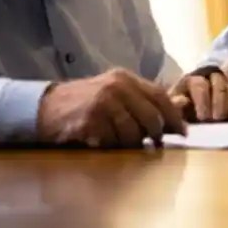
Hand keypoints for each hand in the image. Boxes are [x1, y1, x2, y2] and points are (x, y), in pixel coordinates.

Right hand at [36, 68, 186, 147]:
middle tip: (155, 145)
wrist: (45, 108)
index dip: (174, 116)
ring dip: (132, 146)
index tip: (182, 132)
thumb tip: (178, 112)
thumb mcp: (114, 93)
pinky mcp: (89, 122)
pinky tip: (104, 144)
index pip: (160, 96)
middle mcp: (116, 88)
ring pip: (133, 134)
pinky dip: (112, 148)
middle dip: (156, 135)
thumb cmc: (85, 103)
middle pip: (151, 117)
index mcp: (125, 79)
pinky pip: (112, 143)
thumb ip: (142, 101)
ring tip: (123, 145)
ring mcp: (102, 104)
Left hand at [168, 70, 227, 122]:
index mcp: (193, 82)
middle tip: (217, 119)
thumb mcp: (173, 108)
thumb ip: (175, 105)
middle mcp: (213, 85)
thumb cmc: (179, 114)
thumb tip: (181, 102)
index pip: (199, 85)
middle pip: (221, 86)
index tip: (202, 117)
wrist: (190, 122)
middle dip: (220, 102)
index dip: (202, 99)